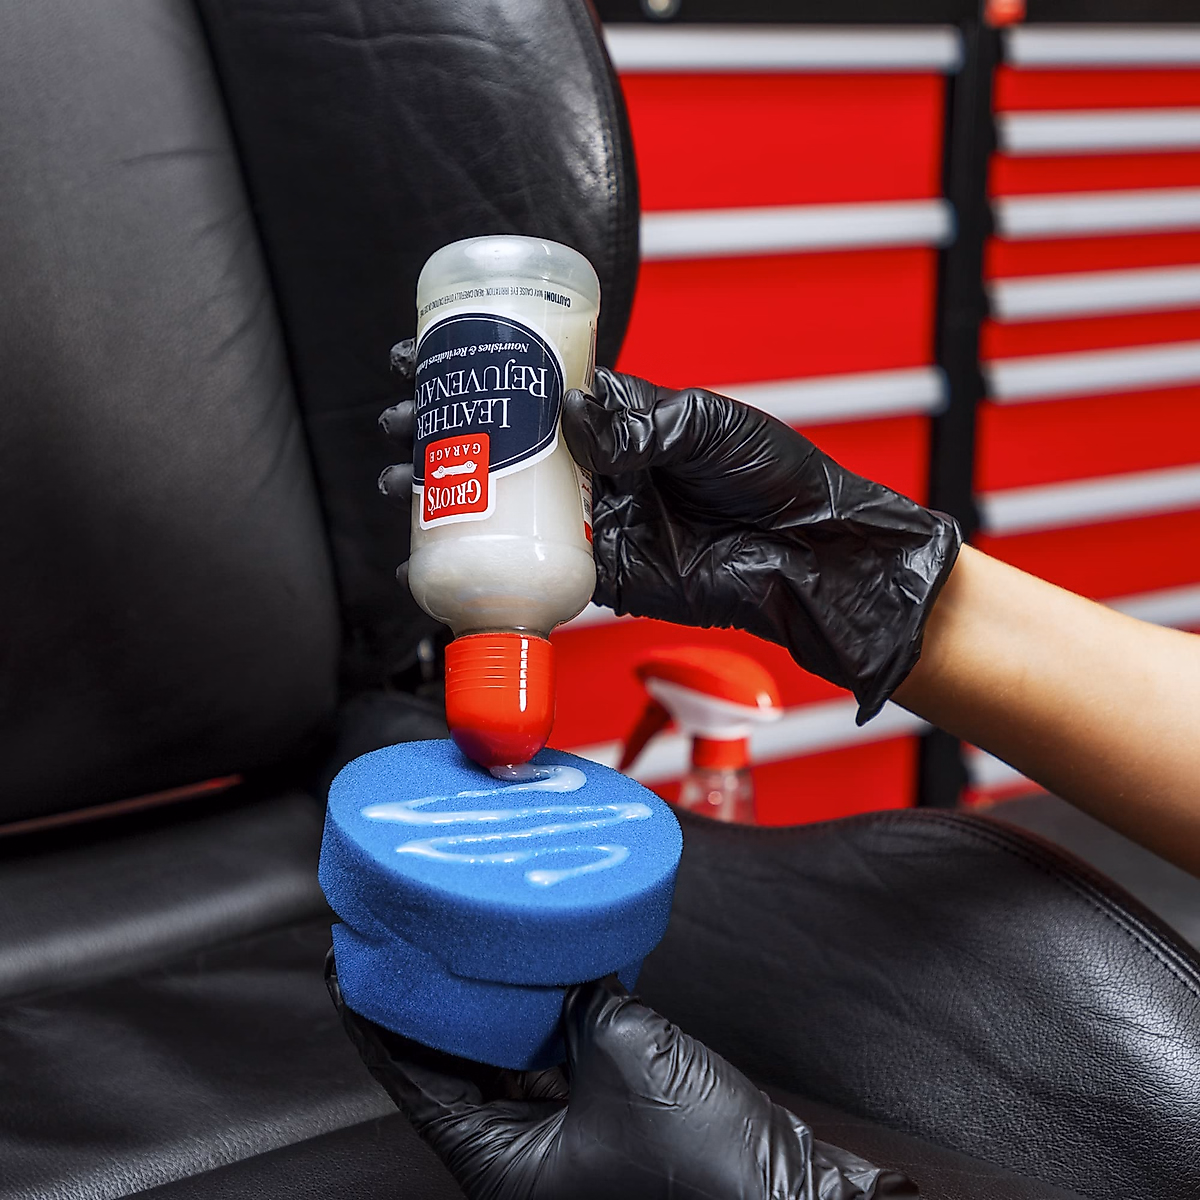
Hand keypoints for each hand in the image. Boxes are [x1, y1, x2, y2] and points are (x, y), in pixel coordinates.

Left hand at [327, 954, 915, 1199]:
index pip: (412, 1079)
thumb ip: (579, 999)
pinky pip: (552, 1061)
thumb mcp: (625, 1056)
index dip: (376, 1016)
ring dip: (489, 1004)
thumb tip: (564, 964)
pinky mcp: (603, 1123)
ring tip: (467, 942)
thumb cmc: (706, 1172)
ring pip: (502, 1061)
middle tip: (410, 935)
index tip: (351, 963)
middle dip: (431, 1000)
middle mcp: (520, 1160)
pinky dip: (541, 1017)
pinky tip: (543, 971)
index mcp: (498, 1164)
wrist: (791, 1199)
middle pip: (451, 1066)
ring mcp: (561, 1143)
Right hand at [378, 360, 959, 721]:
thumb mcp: (708, 426)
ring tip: (401, 483)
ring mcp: (599, 519)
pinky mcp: (604, 573)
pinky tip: (436, 552)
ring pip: (510, 505)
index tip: (432, 358)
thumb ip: (640, 423)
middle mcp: (604, 466)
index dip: (486, 373)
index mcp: (628, 417)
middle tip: (399, 425)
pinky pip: (535, 568)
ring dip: (452, 493)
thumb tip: (569, 413)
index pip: (540, 386)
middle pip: (510, 445)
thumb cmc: (776, 477)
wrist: (809, 555)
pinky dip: (487, 564)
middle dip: (449, 431)